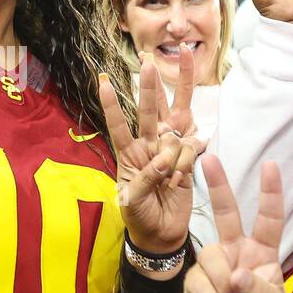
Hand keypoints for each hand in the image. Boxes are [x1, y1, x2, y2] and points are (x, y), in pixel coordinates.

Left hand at [99, 45, 205, 264]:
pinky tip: (178, 183)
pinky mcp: (188, 160)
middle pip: (150, 110)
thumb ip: (143, 179)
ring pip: (176, 125)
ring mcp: (170, 151)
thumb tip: (164, 159)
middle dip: (150, 85)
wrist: (161, 235)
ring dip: (174, 149)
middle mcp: (149, 146)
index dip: (111, 104)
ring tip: (169, 180)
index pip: (118, 124)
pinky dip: (185, 166)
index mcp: (128, 154)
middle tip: (148, 57)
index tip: (102, 81)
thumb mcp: (130, 201)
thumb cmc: (139, 217)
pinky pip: (190, 151)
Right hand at [182, 156, 287, 292]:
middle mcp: (236, 251)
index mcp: (262, 253)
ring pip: (211, 256)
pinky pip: (199, 282)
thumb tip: (236, 274)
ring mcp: (213, 266)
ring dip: (223, 286)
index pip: (268, 219)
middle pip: (226, 213)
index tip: (271, 166)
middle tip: (208, 158)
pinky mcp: (193, 282)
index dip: (270, 193)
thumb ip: (261, 291)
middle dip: (218, 185)